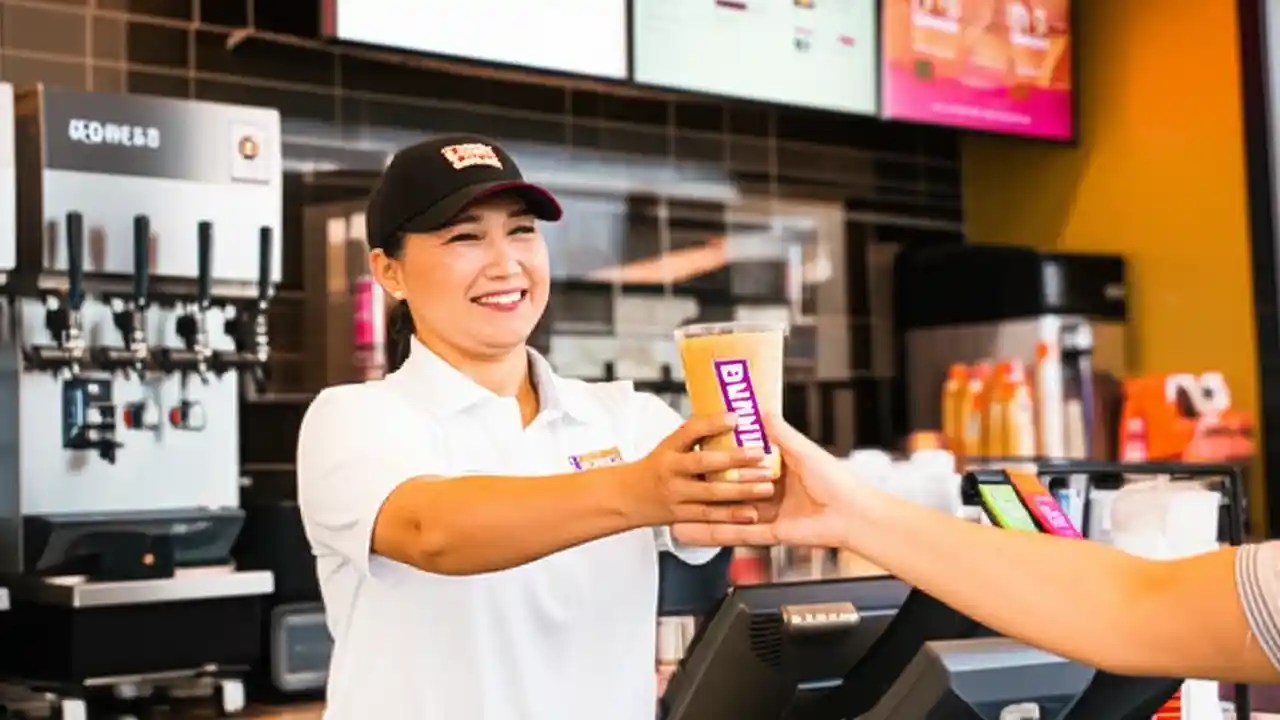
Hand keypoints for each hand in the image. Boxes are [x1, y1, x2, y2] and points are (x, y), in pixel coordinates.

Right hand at [630, 413, 777, 526]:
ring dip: (741, 489)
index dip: (712, 423)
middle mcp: (671, 470)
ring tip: (766, 485)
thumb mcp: (668, 447)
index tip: (736, 417)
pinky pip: (709, 517)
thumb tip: (731, 419)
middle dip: (734, 458)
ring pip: (711, 492)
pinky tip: (751, 513)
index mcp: (669, 448)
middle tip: (760, 453)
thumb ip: (696, 437)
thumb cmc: (654, 469)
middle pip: (704, 462)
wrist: (625, 498)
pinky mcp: (681, 516)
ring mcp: (676, 494)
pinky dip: (731, 516)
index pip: (690, 431)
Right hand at [672, 413, 858, 547]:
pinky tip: (693, 533)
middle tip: (679, 484)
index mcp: (779, 471)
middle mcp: (771, 493)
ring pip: (728, 516)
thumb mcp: (802, 450)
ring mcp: (769, 515)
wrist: (854, 515)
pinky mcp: (770, 534)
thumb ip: (779, 433)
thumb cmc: (836, 481)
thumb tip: (761, 409)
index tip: (699, 450)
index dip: (722, 458)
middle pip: (731, 492)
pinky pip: (738, 534)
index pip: (743, 463)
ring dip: (702, 518)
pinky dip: (714, 534)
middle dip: (704, 491)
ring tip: (674, 518)